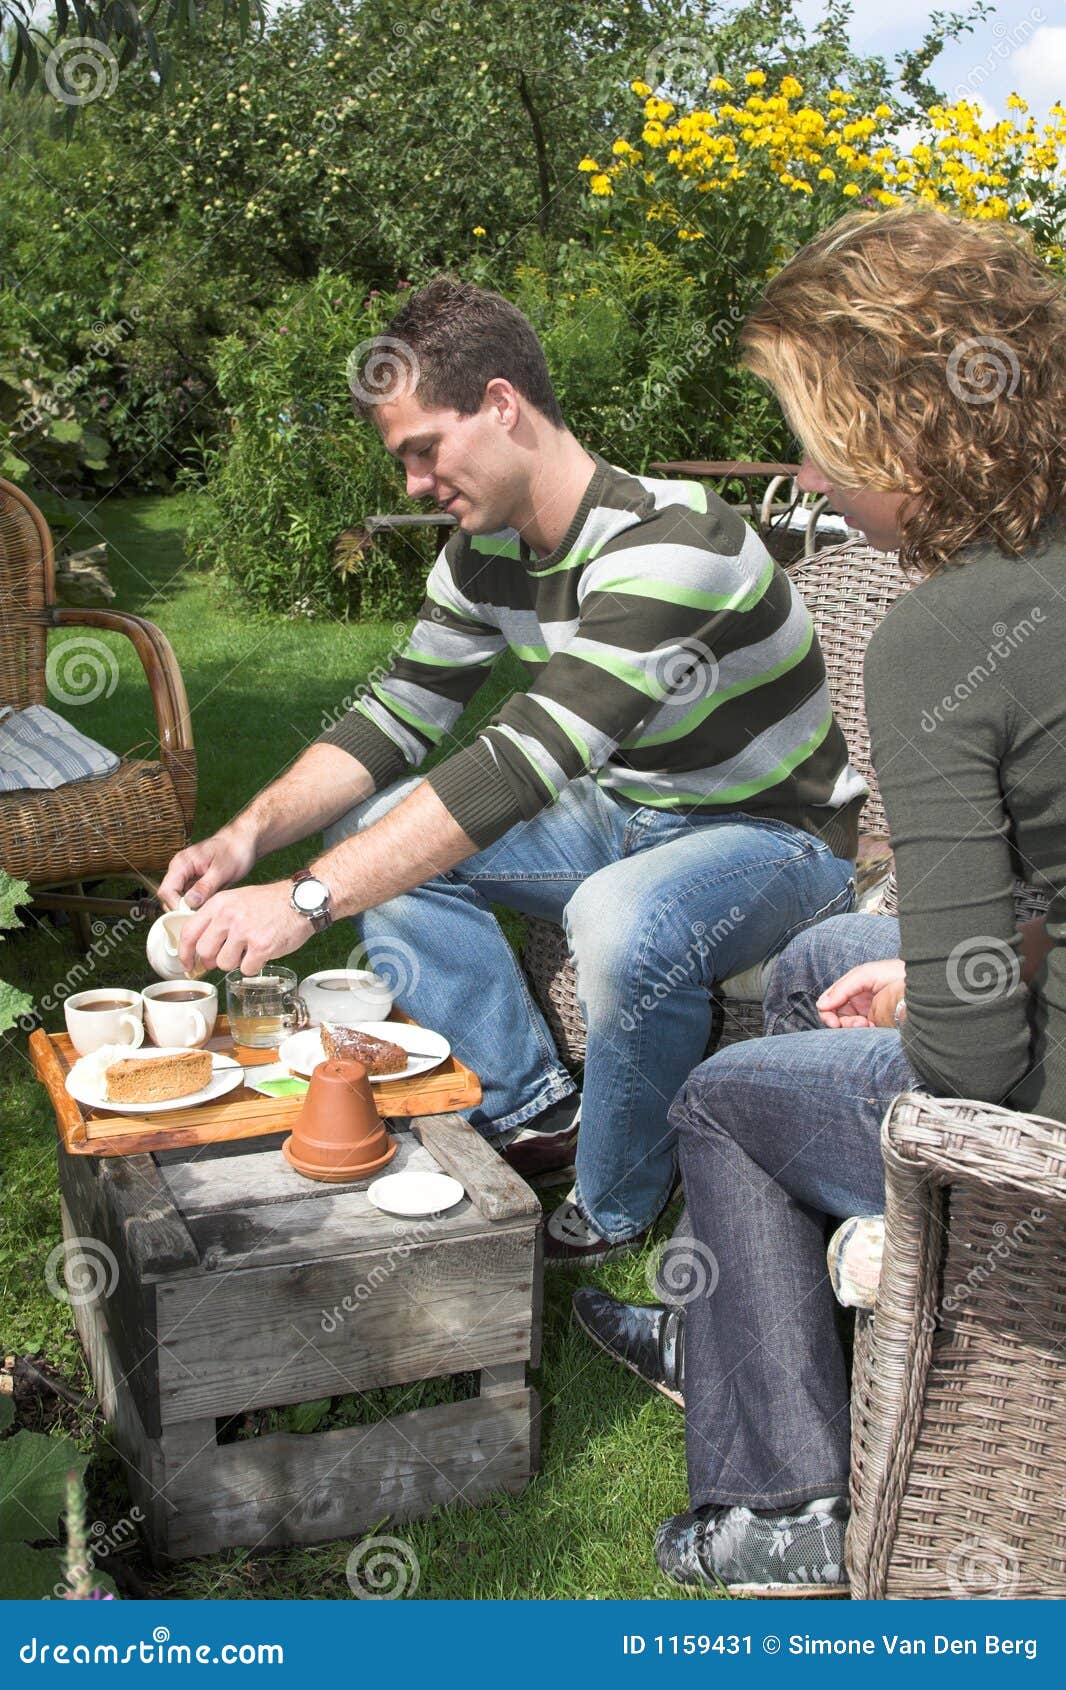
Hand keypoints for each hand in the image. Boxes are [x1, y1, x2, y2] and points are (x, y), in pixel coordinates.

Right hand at [158, 823, 257, 910]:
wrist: (242, 842)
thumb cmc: (234, 851)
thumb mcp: (221, 870)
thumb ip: (205, 886)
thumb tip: (189, 902)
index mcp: (181, 864)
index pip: (166, 891)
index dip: (175, 906)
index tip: (191, 915)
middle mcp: (179, 870)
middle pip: (169, 897)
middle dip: (181, 910)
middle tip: (200, 917)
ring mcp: (186, 877)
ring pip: (178, 900)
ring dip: (189, 909)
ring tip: (207, 912)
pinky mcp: (194, 883)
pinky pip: (189, 899)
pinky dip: (196, 906)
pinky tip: (209, 908)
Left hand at [177, 882, 308, 975]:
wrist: (301, 901)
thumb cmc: (270, 902)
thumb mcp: (236, 899)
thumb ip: (216, 919)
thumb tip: (200, 947)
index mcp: (218, 904)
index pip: (188, 932)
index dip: (184, 953)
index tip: (187, 963)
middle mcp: (228, 917)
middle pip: (204, 952)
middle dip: (212, 961)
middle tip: (224, 958)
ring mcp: (244, 932)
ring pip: (224, 964)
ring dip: (235, 963)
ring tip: (248, 950)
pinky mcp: (261, 946)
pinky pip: (246, 969)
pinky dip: (253, 966)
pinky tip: (262, 953)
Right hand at [817, 958, 904, 1027]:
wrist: (926, 987)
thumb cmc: (898, 975)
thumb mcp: (864, 975)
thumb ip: (841, 989)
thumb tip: (820, 1005)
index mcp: (856, 987)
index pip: (833, 1000)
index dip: (827, 1010)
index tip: (830, 1019)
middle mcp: (862, 1002)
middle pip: (838, 1015)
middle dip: (839, 1020)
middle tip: (846, 1023)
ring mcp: (871, 1015)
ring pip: (848, 1027)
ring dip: (850, 1027)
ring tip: (863, 1024)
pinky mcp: (881, 1027)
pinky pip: (862, 1034)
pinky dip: (860, 1033)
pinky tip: (869, 1027)